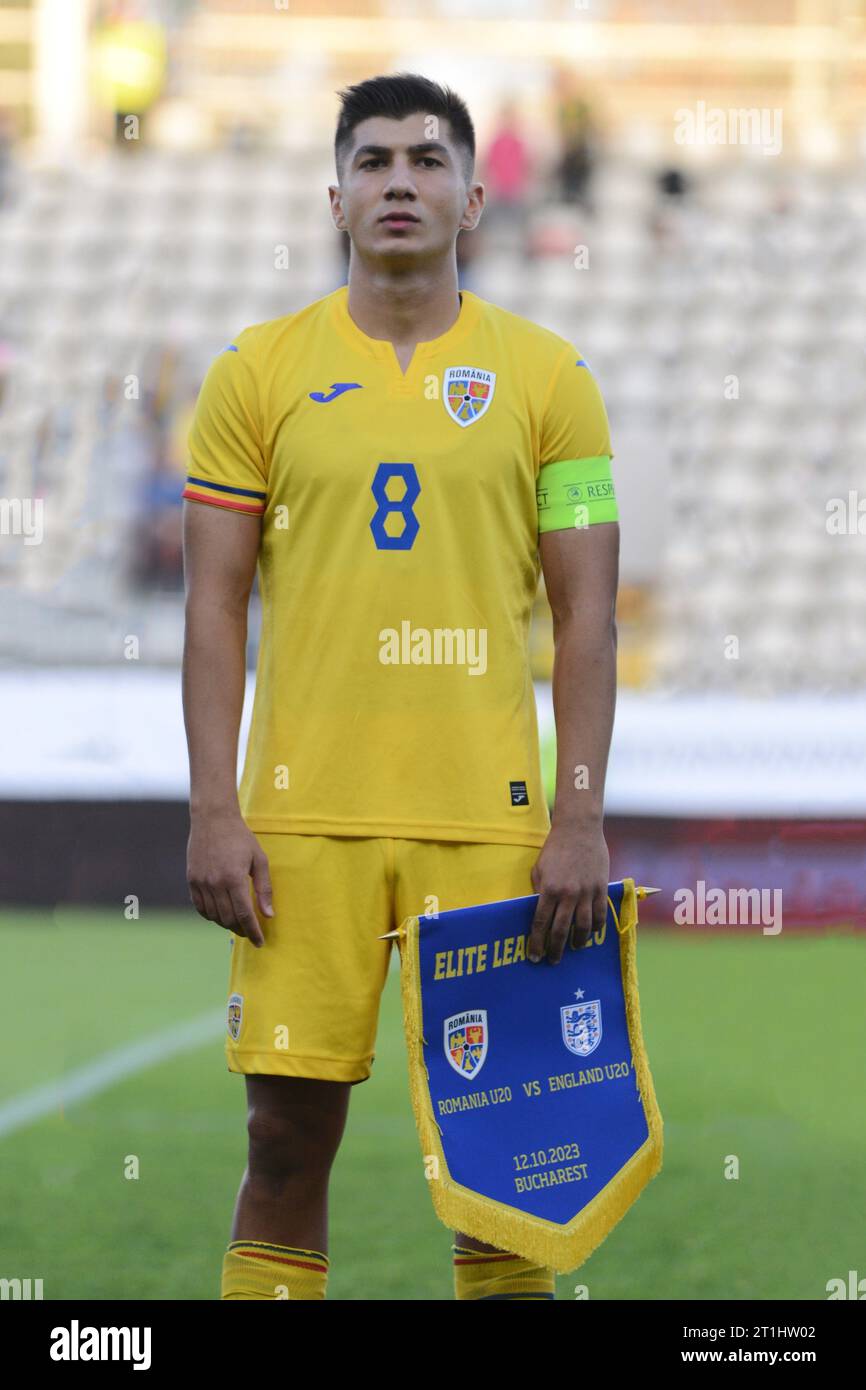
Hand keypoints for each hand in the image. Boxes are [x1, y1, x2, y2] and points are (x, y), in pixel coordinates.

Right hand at [187, 811, 272, 946]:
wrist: (212, 819)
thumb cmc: (240, 837)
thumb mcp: (259, 859)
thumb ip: (264, 888)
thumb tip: (269, 914)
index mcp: (234, 878)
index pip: (244, 915)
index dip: (253, 931)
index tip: (260, 942)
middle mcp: (215, 883)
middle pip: (228, 919)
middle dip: (241, 930)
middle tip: (251, 932)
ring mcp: (200, 883)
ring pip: (213, 916)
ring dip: (226, 924)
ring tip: (237, 923)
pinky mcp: (191, 880)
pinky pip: (200, 907)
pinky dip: (211, 916)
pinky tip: (220, 914)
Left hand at [527, 823, 608, 963]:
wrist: (579, 830)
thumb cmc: (555, 849)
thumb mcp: (539, 870)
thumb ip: (539, 892)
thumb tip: (539, 913)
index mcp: (549, 889)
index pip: (540, 924)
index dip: (537, 943)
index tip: (534, 956)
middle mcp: (568, 894)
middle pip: (561, 930)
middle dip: (555, 949)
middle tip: (552, 961)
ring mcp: (586, 892)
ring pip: (583, 927)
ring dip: (577, 942)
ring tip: (573, 948)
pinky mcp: (601, 888)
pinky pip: (600, 914)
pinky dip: (596, 927)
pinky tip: (591, 933)